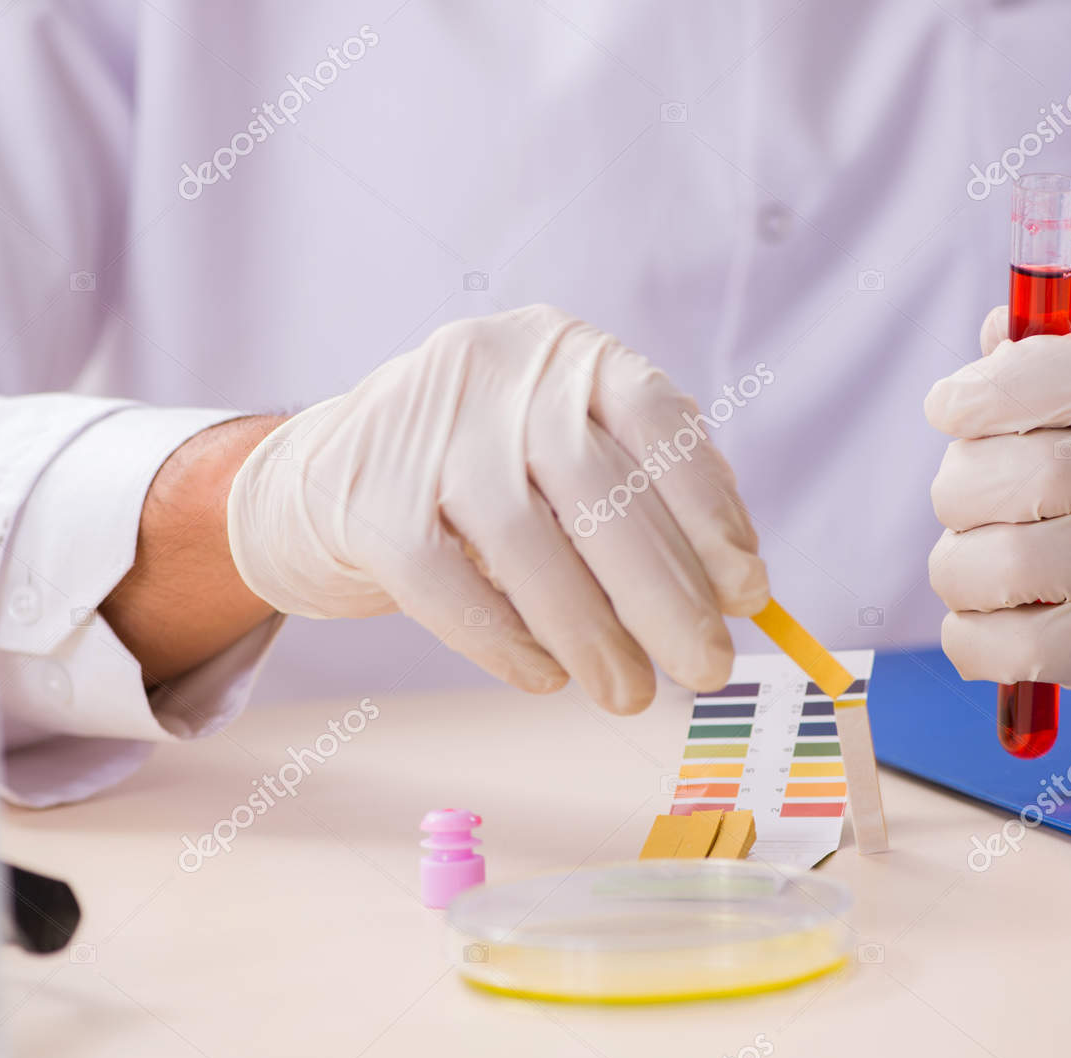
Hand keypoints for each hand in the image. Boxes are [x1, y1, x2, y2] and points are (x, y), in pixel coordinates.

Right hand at [227, 305, 768, 711]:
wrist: (322, 476)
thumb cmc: (477, 479)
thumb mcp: (562, 456)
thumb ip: (645, 500)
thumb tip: (738, 588)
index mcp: (562, 352)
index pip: (654, 416)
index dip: (708, 507)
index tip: (748, 591)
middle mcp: (492, 370)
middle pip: (594, 485)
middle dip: (663, 590)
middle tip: (706, 667)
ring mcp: (418, 430)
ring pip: (522, 540)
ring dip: (591, 631)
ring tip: (631, 693)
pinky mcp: (362, 501)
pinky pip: (443, 585)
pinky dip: (504, 640)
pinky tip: (544, 677)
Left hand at [925, 307, 1070, 687]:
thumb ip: (1032, 364)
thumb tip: (996, 332)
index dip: (990, 391)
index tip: (946, 407)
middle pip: (1020, 479)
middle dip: (959, 488)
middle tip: (965, 497)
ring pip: (1001, 567)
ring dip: (958, 562)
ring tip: (978, 554)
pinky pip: (1003, 646)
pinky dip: (968, 631)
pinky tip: (986, 610)